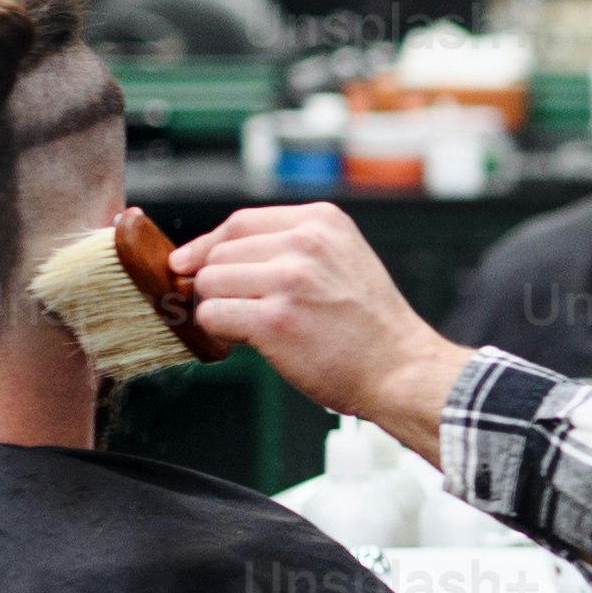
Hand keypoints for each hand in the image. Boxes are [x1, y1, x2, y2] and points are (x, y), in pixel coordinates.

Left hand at [167, 204, 462, 453]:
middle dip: (217, 283)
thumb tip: (217, 255)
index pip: (241, 222)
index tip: (190, 262)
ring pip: (210, 283)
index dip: (209, 245)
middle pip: (220, 253)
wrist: (401, 370)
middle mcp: (306, 243)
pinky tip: (247, 341)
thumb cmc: (370, 326)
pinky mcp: (275, 320)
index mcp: (322, 222)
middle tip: (239, 308)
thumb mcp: (342, 260)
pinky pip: (213, 316)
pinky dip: (220, 332)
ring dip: (219, 308)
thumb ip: (292, 248)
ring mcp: (290, 280)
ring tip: (252, 326)